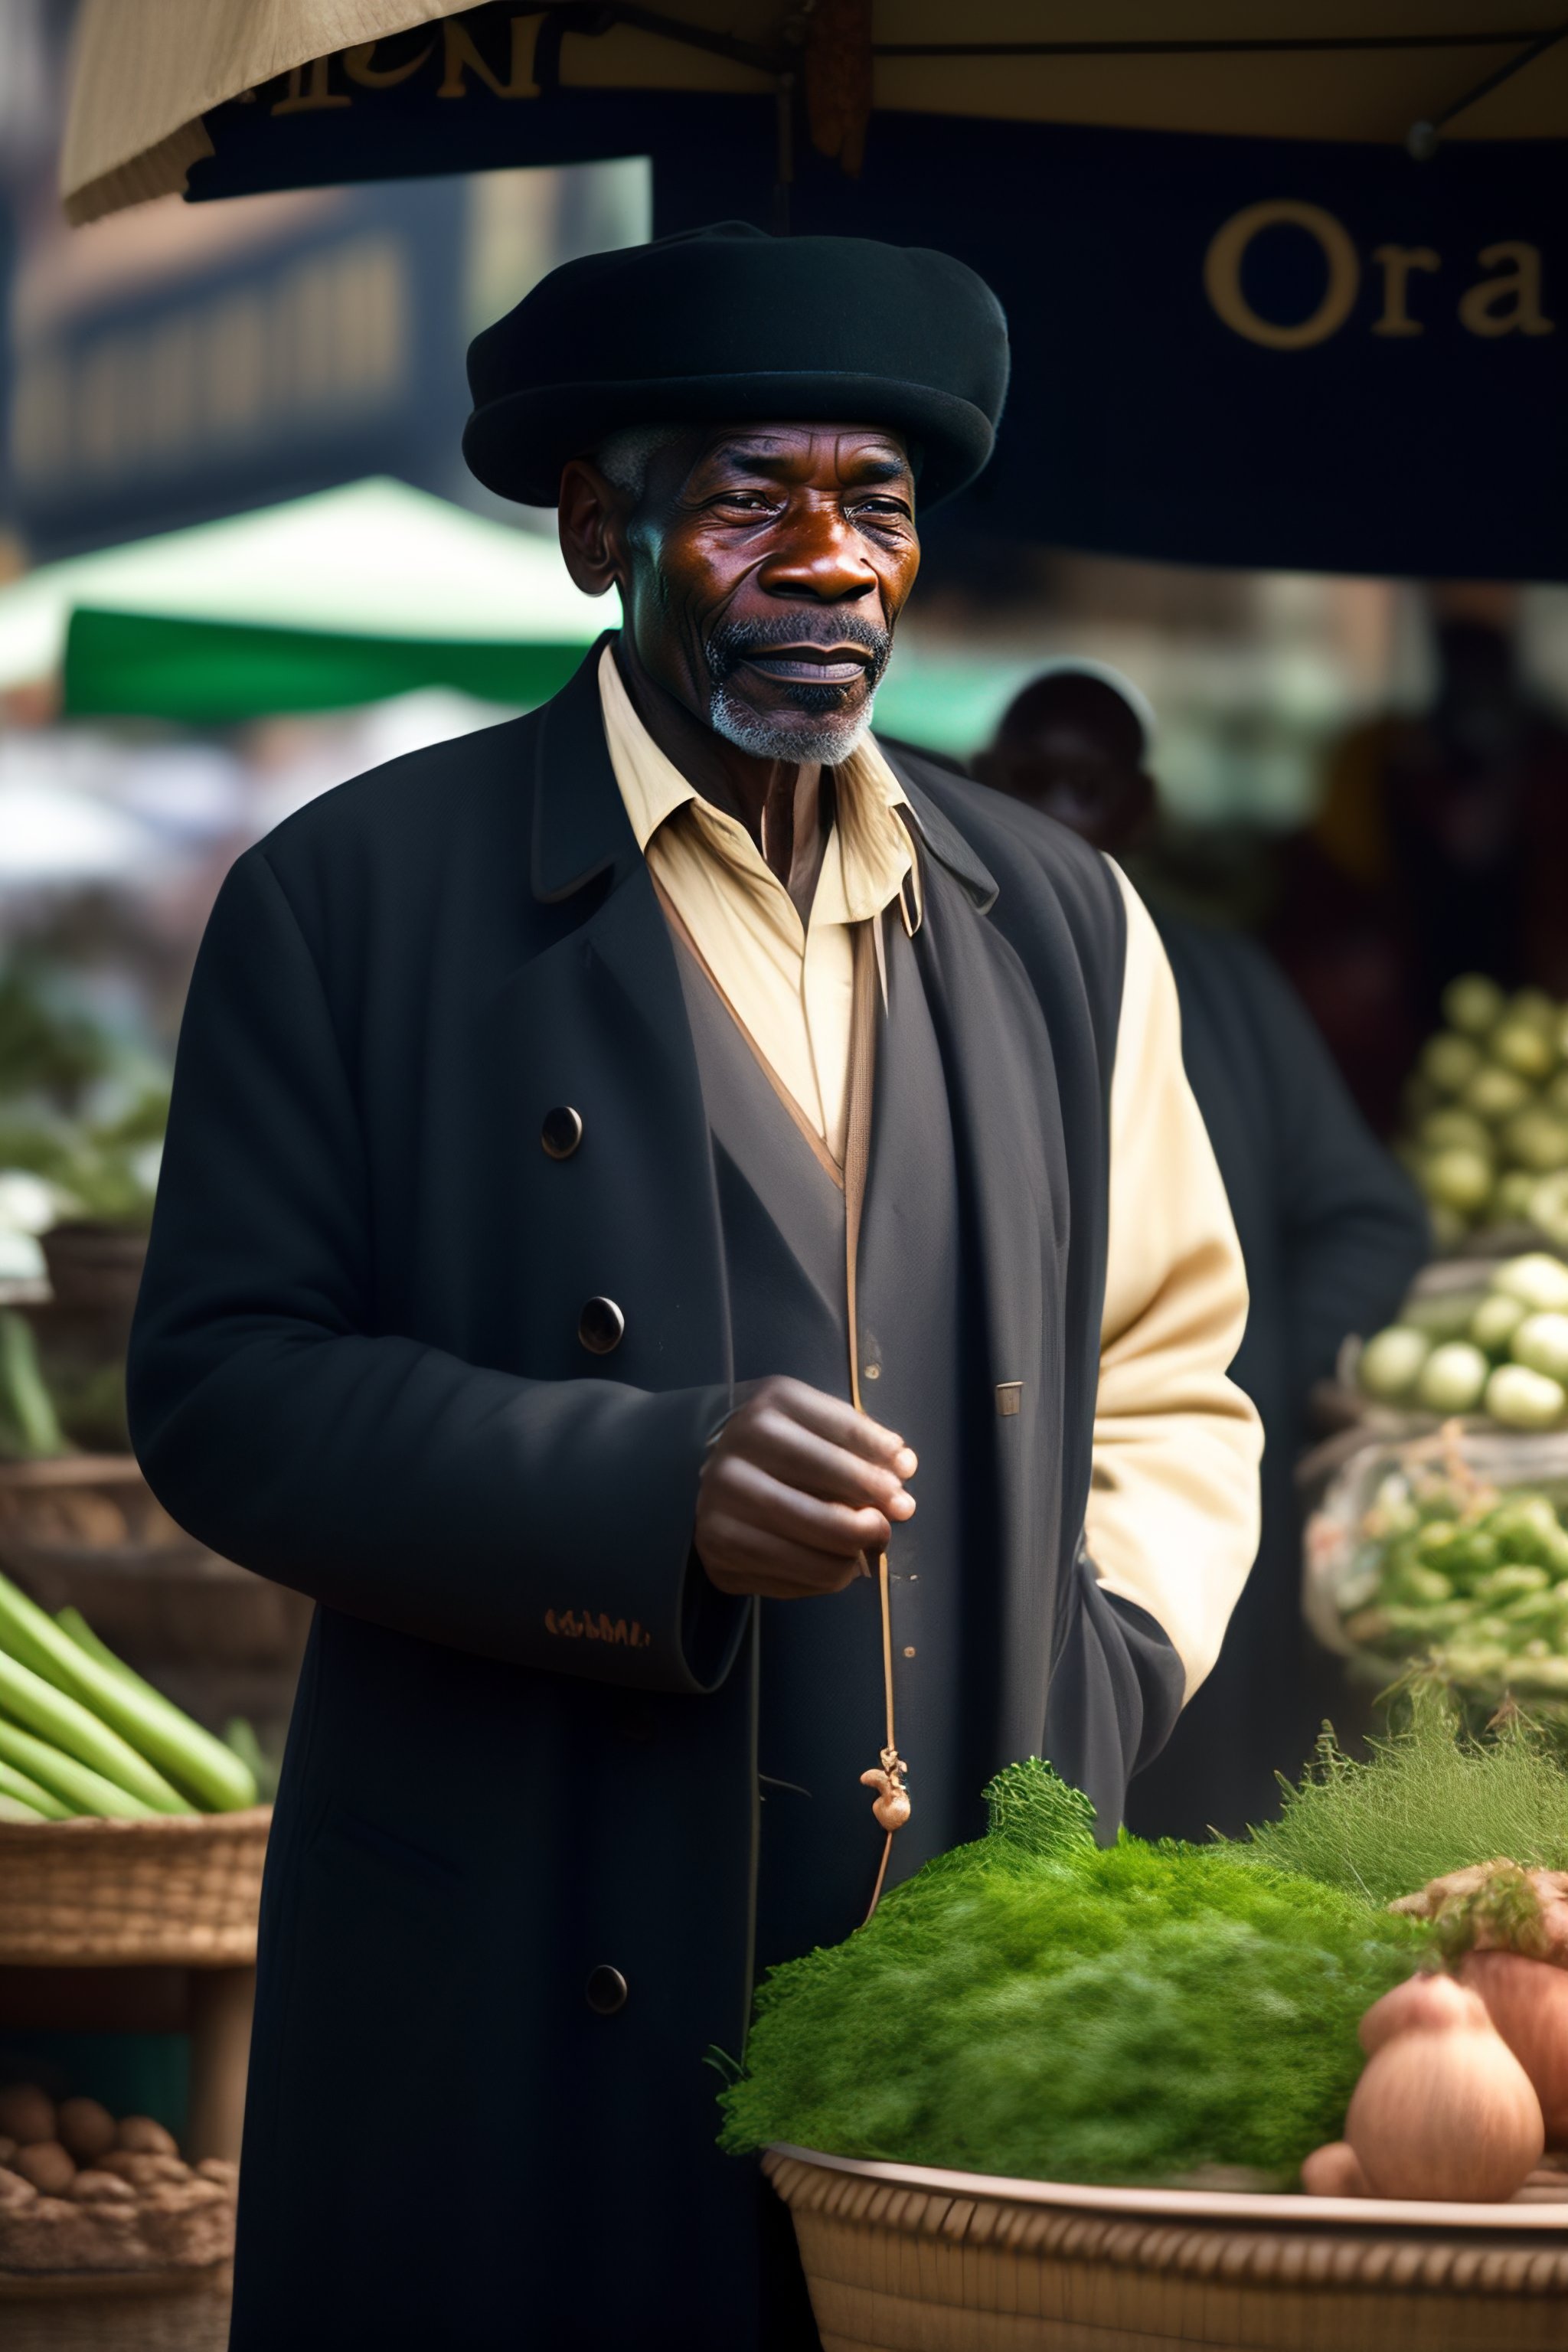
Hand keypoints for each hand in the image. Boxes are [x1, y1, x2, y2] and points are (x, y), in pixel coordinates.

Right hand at [695, 1376, 916, 1599]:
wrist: (716, 1473)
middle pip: (823, 1493)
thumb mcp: (820, 1427)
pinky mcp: (715, 1548)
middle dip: (869, 1516)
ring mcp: (719, 1500)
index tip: (905, 1478)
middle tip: (887, 1526)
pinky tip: (834, 1567)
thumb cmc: (786, 1447)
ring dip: (850, 1556)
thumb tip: (904, 1468)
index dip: (880, 1460)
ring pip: (807, 1543)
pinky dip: (823, 1578)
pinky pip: (787, 1575)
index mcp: (773, 1404)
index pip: (842, 1432)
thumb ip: (863, 1444)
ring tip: (864, 1550)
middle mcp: (738, 1447)